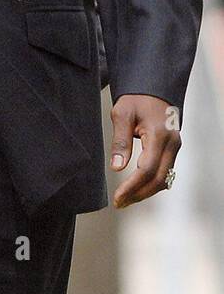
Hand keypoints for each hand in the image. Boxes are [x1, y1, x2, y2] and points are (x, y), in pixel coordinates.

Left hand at [111, 93, 180, 207]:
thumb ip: (120, 140)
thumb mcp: (122, 114)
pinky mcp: (173, 150)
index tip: (118, 197)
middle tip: (119, 203)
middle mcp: (172, 144)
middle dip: (139, 194)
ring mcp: (175, 148)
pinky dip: (152, 183)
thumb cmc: (135, 100)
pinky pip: (165, 172)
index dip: (132, 186)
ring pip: (165, 179)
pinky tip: (137, 189)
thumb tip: (116, 167)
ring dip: (146, 192)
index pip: (147, 169)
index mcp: (159, 135)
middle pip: (159, 179)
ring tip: (125, 200)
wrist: (153, 90)